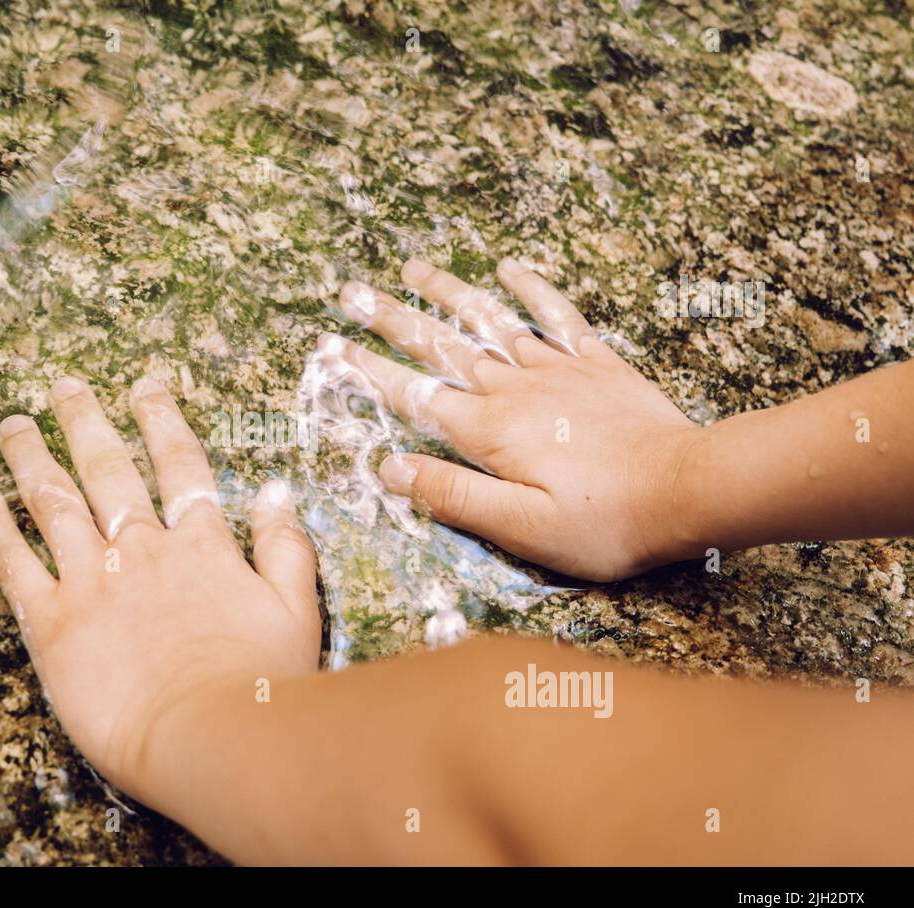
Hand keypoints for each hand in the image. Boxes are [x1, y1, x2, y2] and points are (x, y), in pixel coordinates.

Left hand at [0, 376, 319, 798]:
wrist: (208, 735)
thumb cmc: (260, 681)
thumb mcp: (296, 609)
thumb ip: (286, 547)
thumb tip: (276, 494)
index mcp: (199, 545)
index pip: (179, 465)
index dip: (161, 421)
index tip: (145, 387)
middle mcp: (141, 549)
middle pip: (107, 469)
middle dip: (84, 421)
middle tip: (63, 387)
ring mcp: (91, 580)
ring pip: (53, 502)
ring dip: (30, 457)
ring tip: (12, 424)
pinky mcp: (51, 621)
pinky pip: (14, 563)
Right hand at [330, 257, 700, 581]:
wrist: (687, 490)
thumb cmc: (604, 521)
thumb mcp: (519, 527)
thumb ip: (453, 495)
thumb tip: (390, 469)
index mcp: (489, 432)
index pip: (415, 394)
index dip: (368, 371)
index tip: (332, 348)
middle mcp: (514, 391)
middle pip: (443, 346)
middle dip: (392, 319)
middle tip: (353, 292)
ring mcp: (556, 371)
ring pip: (490, 322)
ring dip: (448, 294)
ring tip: (414, 269)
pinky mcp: (596, 365)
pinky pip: (557, 316)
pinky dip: (532, 290)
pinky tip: (510, 270)